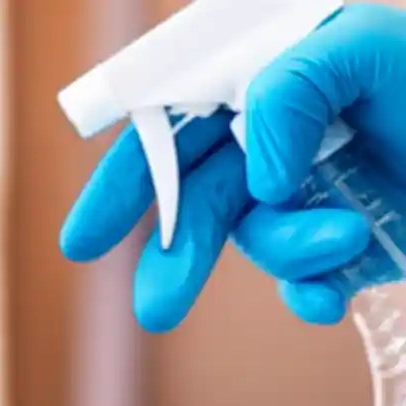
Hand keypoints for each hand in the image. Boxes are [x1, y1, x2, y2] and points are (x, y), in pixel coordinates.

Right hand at [61, 4, 405, 330]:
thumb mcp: (371, 45)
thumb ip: (293, 87)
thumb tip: (255, 173)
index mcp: (262, 75)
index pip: (171, 124)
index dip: (127, 179)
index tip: (83, 242)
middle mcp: (275, 134)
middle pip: (197, 197)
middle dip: (176, 254)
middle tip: (157, 310)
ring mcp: (311, 188)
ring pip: (256, 239)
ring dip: (287, 252)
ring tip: (344, 243)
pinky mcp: (350, 235)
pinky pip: (307, 277)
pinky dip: (313, 289)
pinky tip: (335, 295)